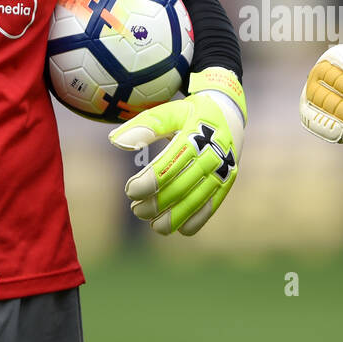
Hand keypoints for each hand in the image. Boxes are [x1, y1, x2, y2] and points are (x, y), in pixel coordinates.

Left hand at [109, 67, 245, 235]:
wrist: (227, 115)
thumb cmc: (190, 115)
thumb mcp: (169, 112)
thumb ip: (144, 126)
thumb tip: (115, 141)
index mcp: (195, 135)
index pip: (168, 166)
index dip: (147, 183)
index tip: (130, 191)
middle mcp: (212, 154)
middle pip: (180, 187)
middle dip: (156, 203)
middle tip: (136, 210)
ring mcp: (223, 170)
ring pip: (196, 200)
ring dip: (174, 217)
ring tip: (154, 225)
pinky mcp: (227, 182)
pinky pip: (213, 205)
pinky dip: (197, 220)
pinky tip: (180, 229)